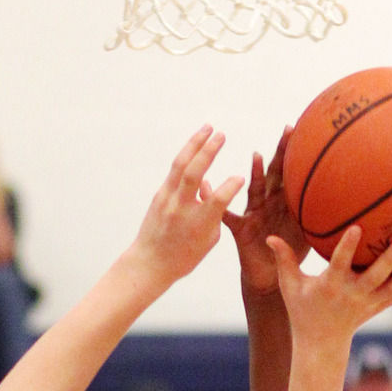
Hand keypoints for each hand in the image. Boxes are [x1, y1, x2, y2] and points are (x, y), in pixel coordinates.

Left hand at [130, 128, 245, 293]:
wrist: (150, 262)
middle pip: (195, 172)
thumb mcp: (208, 240)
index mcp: (199, 224)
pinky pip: (175, 171)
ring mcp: (168, 200)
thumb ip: (214, 213)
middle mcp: (182, 209)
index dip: (231, 186)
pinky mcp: (160, 195)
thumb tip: (208, 185)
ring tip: (208, 128)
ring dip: (195, 143)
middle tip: (221, 135)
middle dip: (209, 151)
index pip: (219, 198)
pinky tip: (195, 147)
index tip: (241, 178)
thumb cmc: (184, 257)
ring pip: (181, 164)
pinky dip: (186, 156)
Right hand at [223, 131, 307, 295]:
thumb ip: (322, 221)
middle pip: (276, 173)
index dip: (301, 155)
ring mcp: (253, 213)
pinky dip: (218, 204)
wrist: (269, 277)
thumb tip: (349, 209)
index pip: (294, 173)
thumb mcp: (308, 236)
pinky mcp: (240, 229)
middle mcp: (269, 203)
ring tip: (259, 157)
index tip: (313, 132)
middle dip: (282, 152)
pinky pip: (228, 215)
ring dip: (256, 173)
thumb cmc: (288, 254)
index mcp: (285, 202)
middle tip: (289, 130)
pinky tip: (208, 188)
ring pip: (255, 189)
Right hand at [270, 225, 391, 356]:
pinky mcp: (378, 308)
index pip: (339, 265)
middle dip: (389, 261)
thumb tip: (269, 236)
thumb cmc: (303, 311)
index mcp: (331, 287)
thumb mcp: (289, 287)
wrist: (321, 345)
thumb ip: (283, 260)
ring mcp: (369, 304)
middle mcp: (353, 296)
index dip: (347, 248)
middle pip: (374, 278)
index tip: (355, 228)